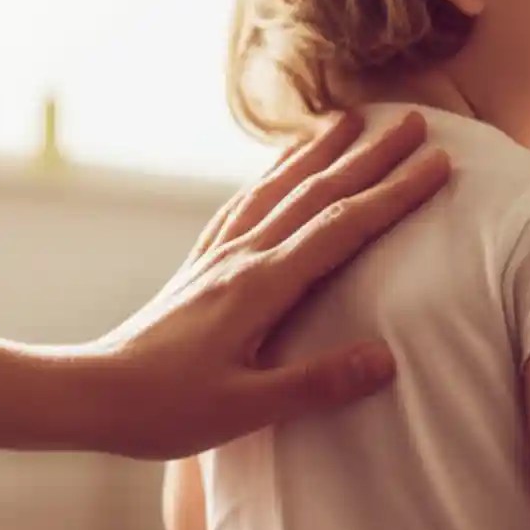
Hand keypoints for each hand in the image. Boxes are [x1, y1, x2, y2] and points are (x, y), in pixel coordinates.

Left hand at [89, 111, 449, 458]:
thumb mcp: (245, 409)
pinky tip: (276, 168)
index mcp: (260, 287)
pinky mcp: (200, 266)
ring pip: (277, 188)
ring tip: (349, 119)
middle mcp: (241, 258)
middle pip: (317, 193)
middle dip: (370, 156)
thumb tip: (386, 359)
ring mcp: (217, 256)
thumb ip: (315, 384)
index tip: (438, 163)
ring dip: (318, 152)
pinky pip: (241, 204)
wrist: (91, 394)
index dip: (394, 194)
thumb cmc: (165, 409)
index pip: (343, 228)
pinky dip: (268, 176)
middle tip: (413, 120)